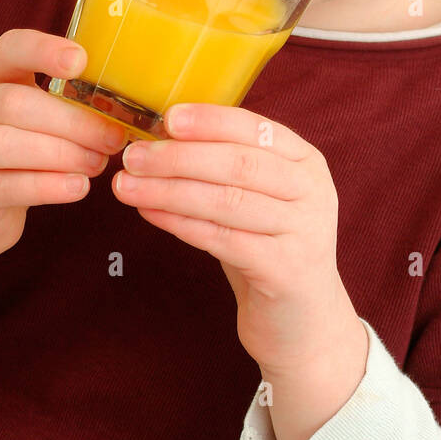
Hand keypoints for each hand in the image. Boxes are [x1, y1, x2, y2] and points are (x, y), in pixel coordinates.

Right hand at [0, 29, 126, 261]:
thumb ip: (66, 105)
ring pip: (3, 144)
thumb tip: (126, 109)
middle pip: (13, 103)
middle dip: (71, 121)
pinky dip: (45, 187)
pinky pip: (2, 186)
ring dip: (60, 154)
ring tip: (97, 164)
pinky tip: (77, 188)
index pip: (9, 49)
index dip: (43, 50)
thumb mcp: (33, 119)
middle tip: (112, 139)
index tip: (81, 61)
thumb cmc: (16, 155)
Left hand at [111, 101, 359, 375]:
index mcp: (306, 162)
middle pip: (239, 164)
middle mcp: (313, 191)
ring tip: (127, 186)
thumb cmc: (266, 246)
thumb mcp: (258, 197)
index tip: (167, 118)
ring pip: (228, 201)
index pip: (256, 129)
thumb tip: (161, 135)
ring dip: (170, 190)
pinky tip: (150, 214)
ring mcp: (305, 231)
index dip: (211, 121)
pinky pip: (224, 240)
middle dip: (179, 157)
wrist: (302, 320)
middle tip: (133, 156)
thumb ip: (225, 166)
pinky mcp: (287, 269)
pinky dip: (181, 224)